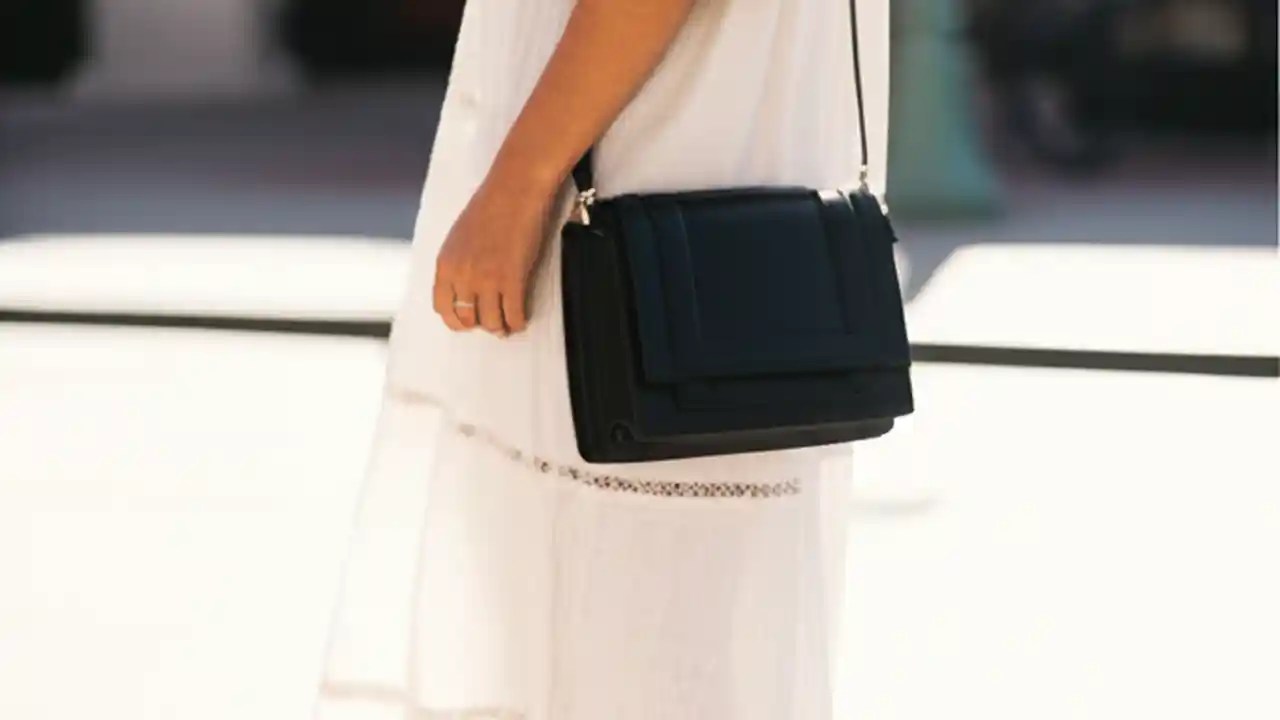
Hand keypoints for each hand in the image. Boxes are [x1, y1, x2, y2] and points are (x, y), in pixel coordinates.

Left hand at [433, 176, 556, 335]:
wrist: (515, 189)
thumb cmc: (491, 205)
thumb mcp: (459, 237)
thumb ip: (458, 263)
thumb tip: (466, 287)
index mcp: (445, 264)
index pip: (443, 307)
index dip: (456, 319)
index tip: (467, 321)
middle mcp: (462, 275)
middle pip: (468, 318)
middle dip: (481, 323)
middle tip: (492, 322)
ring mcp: (488, 279)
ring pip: (491, 322)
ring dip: (501, 326)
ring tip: (508, 324)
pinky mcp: (513, 279)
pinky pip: (514, 314)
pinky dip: (518, 321)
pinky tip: (522, 319)